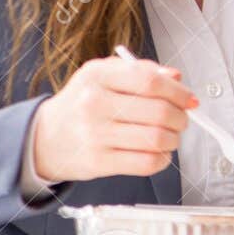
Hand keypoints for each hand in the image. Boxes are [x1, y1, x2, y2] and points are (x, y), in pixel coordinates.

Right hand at [30, 56, 197, 182]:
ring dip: (173, 139)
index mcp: (98, 75)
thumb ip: (142, 71)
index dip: (178, 91)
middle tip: (182, 119)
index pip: (150, 81)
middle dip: (180, 118)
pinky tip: (159, 153)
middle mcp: (94, 103)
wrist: (45, 138)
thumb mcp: (104, 75)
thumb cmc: (82, 103)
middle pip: (158, 112)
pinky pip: (145, 163)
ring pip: (155, 139)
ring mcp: (95, 134)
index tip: (188, 99)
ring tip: (170, 136)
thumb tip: (176, 77)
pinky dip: (162, 159)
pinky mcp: (97, 162)